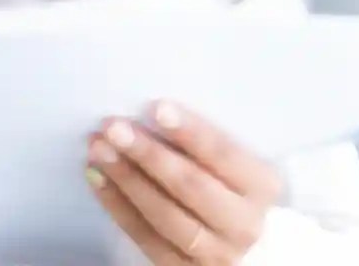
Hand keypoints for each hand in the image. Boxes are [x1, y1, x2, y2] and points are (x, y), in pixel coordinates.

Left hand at [85, 101, 281, 264]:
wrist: (237, 240)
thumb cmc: (227, 184)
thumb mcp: (234, 164)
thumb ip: (204, 143)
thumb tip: (153, 110)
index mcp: (262, 187)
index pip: (225, 156)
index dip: (191, 132)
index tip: (157, 107)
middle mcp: (243, 224)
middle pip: (192, 187)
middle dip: (149, 154)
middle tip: (115, 127)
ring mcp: (214, 253)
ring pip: (166, 216)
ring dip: (127, 178)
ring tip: (99, 149)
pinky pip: (145, 238)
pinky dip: (117, 205)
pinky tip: (97, 176)